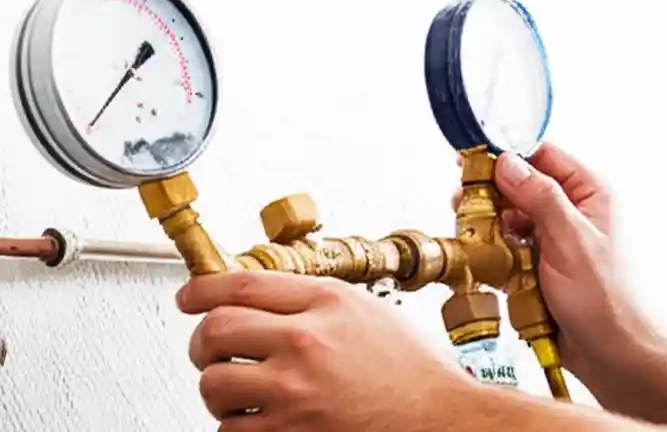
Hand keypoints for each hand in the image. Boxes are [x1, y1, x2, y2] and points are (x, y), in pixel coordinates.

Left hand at [177, 271, 475, 430]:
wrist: (440, 420)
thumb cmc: (412, 371)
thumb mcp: (370, 312)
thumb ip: (315, 300)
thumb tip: (257, 296)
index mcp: (328, 303)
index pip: (243, 285)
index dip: (202, 290)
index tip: (190, 298)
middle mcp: (308, 343)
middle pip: (214, 330)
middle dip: (203, 342)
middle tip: (212, 350)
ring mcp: (295, 393)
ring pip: (213, 384)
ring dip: (220, 389)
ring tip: (244, 390)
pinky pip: (231, 430)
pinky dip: (239, 426)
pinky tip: (264, 418)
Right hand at [453, 142, 650, 383]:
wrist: (612, 353)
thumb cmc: (606, 299)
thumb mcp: (570, 239)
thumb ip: (540, 197)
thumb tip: (508, 162)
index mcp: (590, 194)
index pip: (544, 156)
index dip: (509, 157)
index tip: (474, 162)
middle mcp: (574, 211)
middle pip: (523, 186)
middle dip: (493, 194)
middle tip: (464, 202)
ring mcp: (557, 239)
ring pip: (513, 218)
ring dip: (491, 225)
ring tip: (472, 232)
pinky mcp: (542, 265)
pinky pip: (511, 247)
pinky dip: (496, 250)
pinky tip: (484, 258)